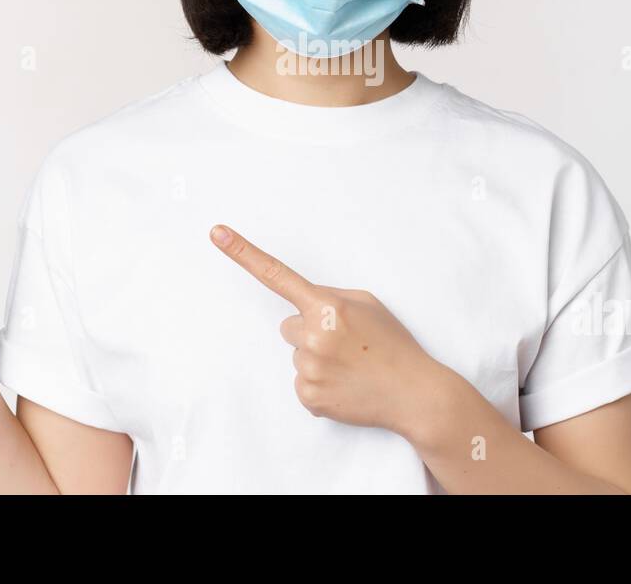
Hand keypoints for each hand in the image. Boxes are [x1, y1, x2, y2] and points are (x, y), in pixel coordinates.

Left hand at [209, 223, 448, 438]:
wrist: (414, 393)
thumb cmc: (393, 344)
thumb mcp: (367, 304)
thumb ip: (330, 298)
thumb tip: (305, 306)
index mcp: (327, 306)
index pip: (276, 275)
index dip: (243, 253)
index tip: (216, 233)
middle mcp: (312, 335)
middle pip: (289, 326)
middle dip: (311, 331)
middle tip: (346, 343)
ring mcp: (309, 368)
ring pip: (295, 354)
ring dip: (317, 358)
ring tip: (351, 365)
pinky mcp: (309, 396)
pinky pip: (300, 382)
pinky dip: (320, 383)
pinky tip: (345, 384)